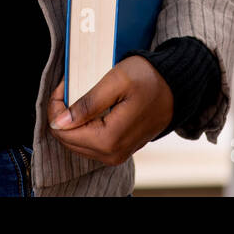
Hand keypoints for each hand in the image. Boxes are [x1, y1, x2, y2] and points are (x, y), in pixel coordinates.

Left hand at [47, 56, 173, 165]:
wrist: (176, 87)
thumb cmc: (149, 78)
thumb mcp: (116, 81)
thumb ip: (87, 103)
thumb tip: (61, 122)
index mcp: (109, 139)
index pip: (63, 131)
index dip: (57, 106)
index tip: (64, 84)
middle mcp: (112, 153)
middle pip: (68, 139)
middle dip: (62, 114)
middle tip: (69, 86)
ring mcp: (116, 154)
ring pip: (77, 142)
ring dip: (72, 120)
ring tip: (80, 95)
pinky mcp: (119, 150)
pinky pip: (90, 142)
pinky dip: (84, 125)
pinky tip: (91, 107)